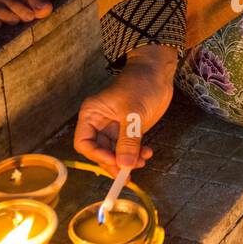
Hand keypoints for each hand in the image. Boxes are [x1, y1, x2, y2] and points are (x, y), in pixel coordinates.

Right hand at [73, 48, 176, 175]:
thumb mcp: (133, 113)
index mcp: (92, 115)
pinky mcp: (129, 130)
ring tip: (143, 160)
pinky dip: (136, 155)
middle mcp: (100, 123)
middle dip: (114, 162)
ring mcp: (115, 128)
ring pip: (115, 153)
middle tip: (129, 171)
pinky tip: (147, 153)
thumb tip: (124, 165)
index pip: (84, 143)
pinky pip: (128, 149)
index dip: (97, 155)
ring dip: (128, 161)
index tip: (115, 162)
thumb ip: (128, 140)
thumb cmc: (141, 84)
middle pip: (100, 152)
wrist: (158, 72)